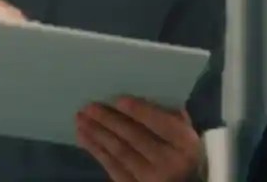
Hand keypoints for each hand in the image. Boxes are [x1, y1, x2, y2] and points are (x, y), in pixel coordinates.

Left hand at [77, 97, 204, 181]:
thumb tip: (140, 93)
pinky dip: (96, 151)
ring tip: (80, 118)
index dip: (139, 111)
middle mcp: (170, 162)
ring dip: (97, 133)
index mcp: (185, 143)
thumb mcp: (184, 132)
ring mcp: (151, 178)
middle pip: (134, 137)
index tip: (119, 99)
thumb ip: (169, 114)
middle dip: (109, 120)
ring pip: (119, 152)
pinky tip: (83, 137)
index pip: (161, 124)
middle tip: (89, 106)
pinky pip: (112, 167)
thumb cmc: (181, 151)